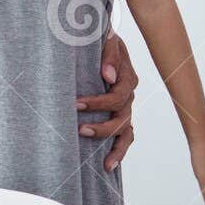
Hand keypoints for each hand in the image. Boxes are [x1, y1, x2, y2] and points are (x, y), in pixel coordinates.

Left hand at [78, 32, 137, 171]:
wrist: (100, 40)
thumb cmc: (99, 39)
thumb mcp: (104, 39)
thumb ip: (108, 54)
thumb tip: (107, 77)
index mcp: (127, 77)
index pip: (118, 96)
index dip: (98, 102)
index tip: (76, 104)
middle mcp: (128, 95)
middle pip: (121, 116)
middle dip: (101, 126)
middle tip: (79, 129)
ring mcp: (125, 107)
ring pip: (126, 131)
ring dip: (114, 146)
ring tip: (102, 162)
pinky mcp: (120, 115)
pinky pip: (125, 136)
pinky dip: (119, 151)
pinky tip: (109, 165)